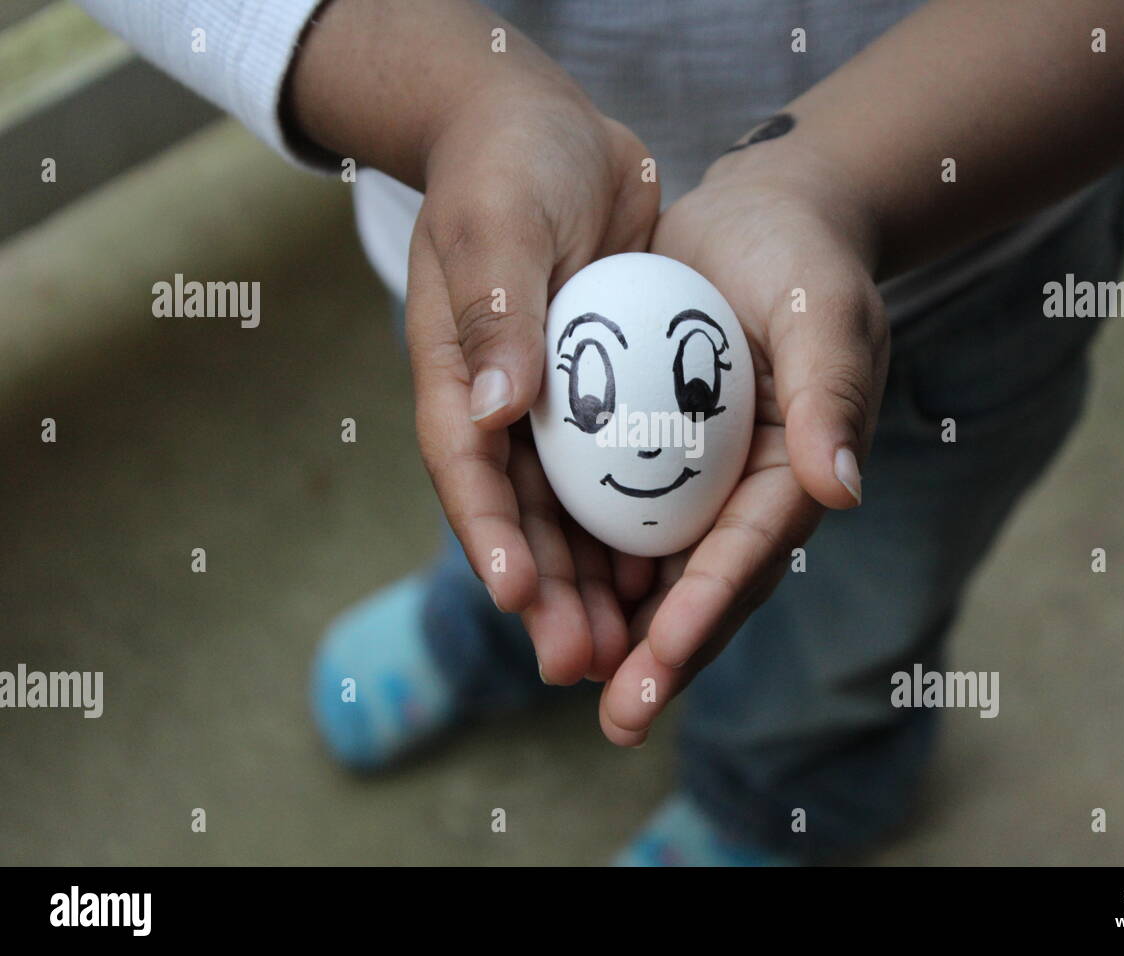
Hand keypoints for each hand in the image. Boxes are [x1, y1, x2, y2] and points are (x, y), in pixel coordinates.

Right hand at [404, 76, 659, 685]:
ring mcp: (550, 410)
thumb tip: (493, 411)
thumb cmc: (512, 163)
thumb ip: (496, 309)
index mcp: (457, 374)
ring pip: (569, 517)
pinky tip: (665, 586)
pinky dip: (635, 534)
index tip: (520, 594)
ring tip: (623, 656)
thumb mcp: (502, 221)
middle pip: (518, 518)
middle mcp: (499, 407)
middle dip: (546, 596)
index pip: (468, 467)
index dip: (491, 536)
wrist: (553, 135)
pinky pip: (618, 482)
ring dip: (591, 588)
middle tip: (581, 664)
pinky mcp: (602, 401)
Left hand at [595, 143, 889, 744]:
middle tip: (618, 718)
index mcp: (797, 470)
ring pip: (658, 569)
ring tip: (572, 677)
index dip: (705, 608)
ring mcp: (703, 479)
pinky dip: (590, 560)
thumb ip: (829, 396)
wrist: (760, 219)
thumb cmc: (801, 258)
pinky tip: (550, 597)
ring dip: (621, 629)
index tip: (657, 661)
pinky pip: (622, 517)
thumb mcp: (823, 311)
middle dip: (665, 656)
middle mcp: (750, 490)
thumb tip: (838, 492)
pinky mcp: (658, 455)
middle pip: (705, 585)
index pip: (751, 552)